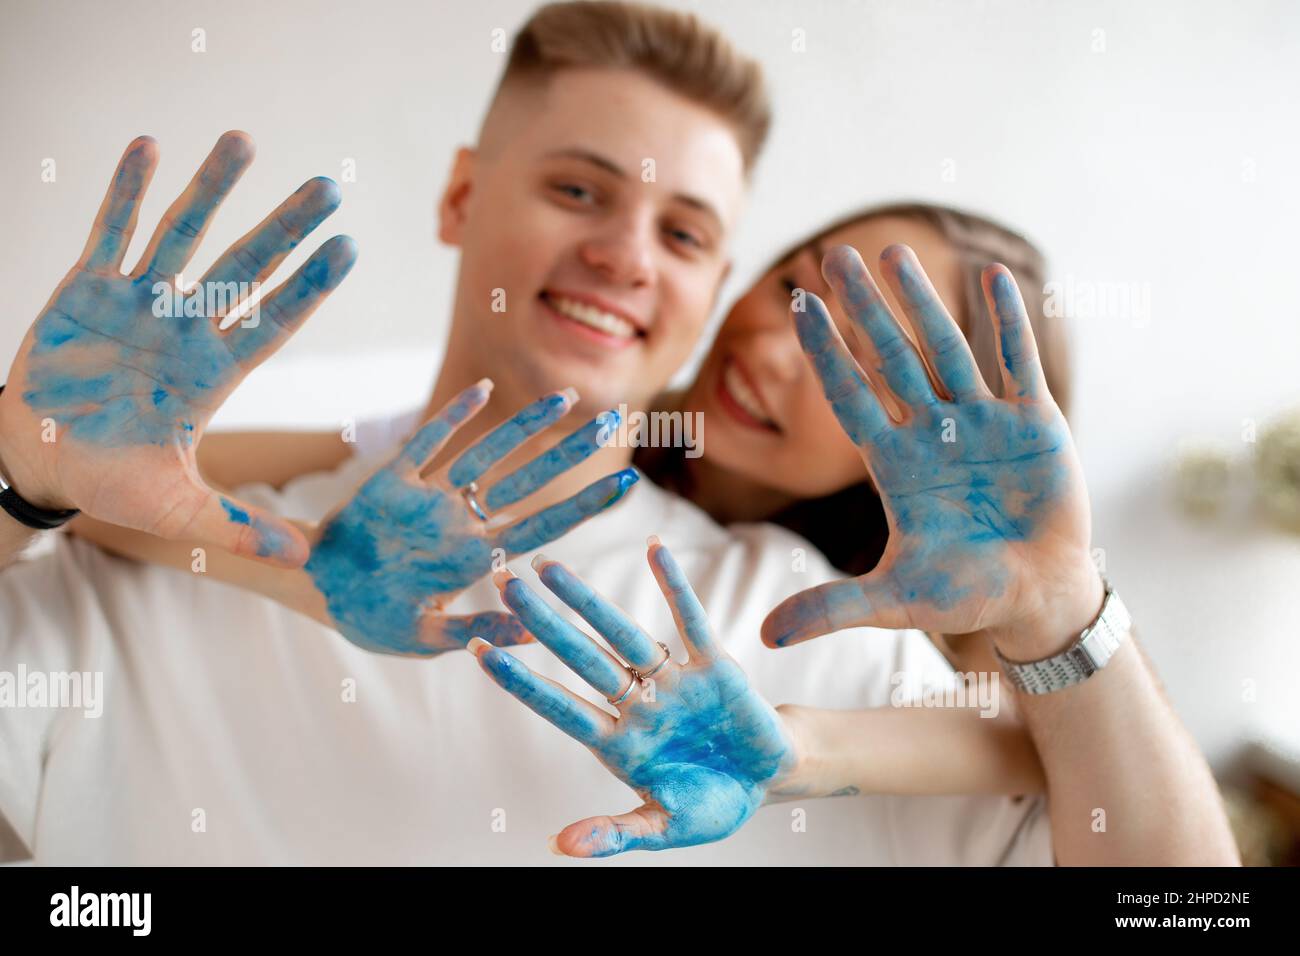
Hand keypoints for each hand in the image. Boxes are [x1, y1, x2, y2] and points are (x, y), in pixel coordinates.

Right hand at [0, 131, 354, 565]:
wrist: (41, 462)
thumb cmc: (111, 483)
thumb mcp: (177, 512)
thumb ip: (237, 529)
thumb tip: (305, 563)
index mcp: (211, 374)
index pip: (271, 321)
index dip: (309, 288)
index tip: (351, 251)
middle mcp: (184, 329)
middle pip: (244, 267)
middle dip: (284, 228)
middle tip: (329, 187)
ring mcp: (137, 304)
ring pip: (183, 235)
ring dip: (211, 189)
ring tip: (245, 140)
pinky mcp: (85, 290)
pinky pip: (110, 231)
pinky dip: (126, 192)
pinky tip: (149, 147)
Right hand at [303, 382, 638, 655]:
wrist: (316, 593)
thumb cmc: (371, 619)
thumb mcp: (426, 638)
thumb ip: (476, 629)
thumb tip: (533, 631)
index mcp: (473, 558)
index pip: (543, 525)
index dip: (585, 504)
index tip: (627, 482)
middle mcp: (460, 522)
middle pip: (528, 480)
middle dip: (570, 453)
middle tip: (615, 421)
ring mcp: (429, 498)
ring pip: (486, 453)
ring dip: (524, 425)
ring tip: (566, 398)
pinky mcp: (393, 481)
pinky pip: (427, 442)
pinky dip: (453, 416)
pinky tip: (483, 391)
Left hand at [470, 538, 796, 856]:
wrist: (771, 782)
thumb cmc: (713, 805)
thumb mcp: (665, 828)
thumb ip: (615, 834)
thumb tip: (558, 846)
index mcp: (618, 744)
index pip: (559, 706)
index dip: (520, 681)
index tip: (478, 652)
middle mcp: (637, 705)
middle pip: (581, 657)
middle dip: (542, 622)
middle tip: (502, 581)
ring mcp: (672, 681)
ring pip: (622, 633)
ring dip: (586, 600)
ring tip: (548, 566)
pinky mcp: (713, 666)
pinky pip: (690, 621)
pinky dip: (674, 586)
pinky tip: (655, 549)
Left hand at [762, 244, 1101, 657]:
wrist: (1036, 598)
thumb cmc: (964, 595)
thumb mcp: (894, 600)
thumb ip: (832, 607)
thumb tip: (765, 635)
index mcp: (895, 463)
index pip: (851, 396)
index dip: (825, 353)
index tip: (798, 308)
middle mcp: (933, 431)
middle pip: (892, 357)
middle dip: (863, 307)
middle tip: (833, 256)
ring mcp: (983, 421)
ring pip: (947, 347)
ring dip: (922, 301)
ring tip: (893, 251)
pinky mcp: (1034, 423)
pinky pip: (1016, 362)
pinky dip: (1006, 322)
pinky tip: (989, 278)